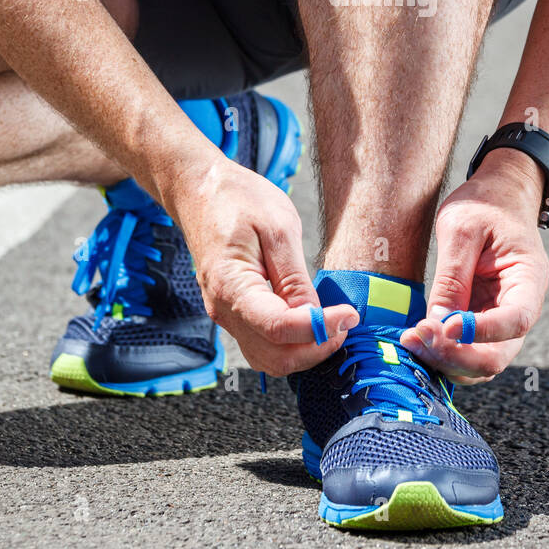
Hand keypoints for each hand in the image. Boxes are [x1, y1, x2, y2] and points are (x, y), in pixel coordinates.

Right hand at [166, 150, 358, 374]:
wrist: (199, 190)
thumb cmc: (236, 200)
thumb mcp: (278, 227)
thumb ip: (296, 278)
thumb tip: (316, 316)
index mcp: (231, 286)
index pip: (279, 328)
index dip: (320, 329)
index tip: (349, 315)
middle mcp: (224, 310)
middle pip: (275, 356)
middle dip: (316, 347)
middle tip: (345, 322)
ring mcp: (226, 315)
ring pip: (269, 358)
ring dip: (305, 350)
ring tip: (332, 323)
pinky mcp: (233, 313)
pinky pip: (263, 343)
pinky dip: (291, 342)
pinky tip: (311, 320)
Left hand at [400, 149, 548, 382]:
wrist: (496, 195)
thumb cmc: (485, 204)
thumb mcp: (463, 228)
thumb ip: (452, 277)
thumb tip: (438, 324)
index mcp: (529, 279)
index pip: (516, 320)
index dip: (482, 332)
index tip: (446, 328)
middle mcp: (520, 307)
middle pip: (498, 354)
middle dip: (457, 356)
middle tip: (417, 338)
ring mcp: (500, 318)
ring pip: (480, 362)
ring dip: (446, 360)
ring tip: (410, 340)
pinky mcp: (480, 320)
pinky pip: (465, 349)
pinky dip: (442, 352)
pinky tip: (416, 339)